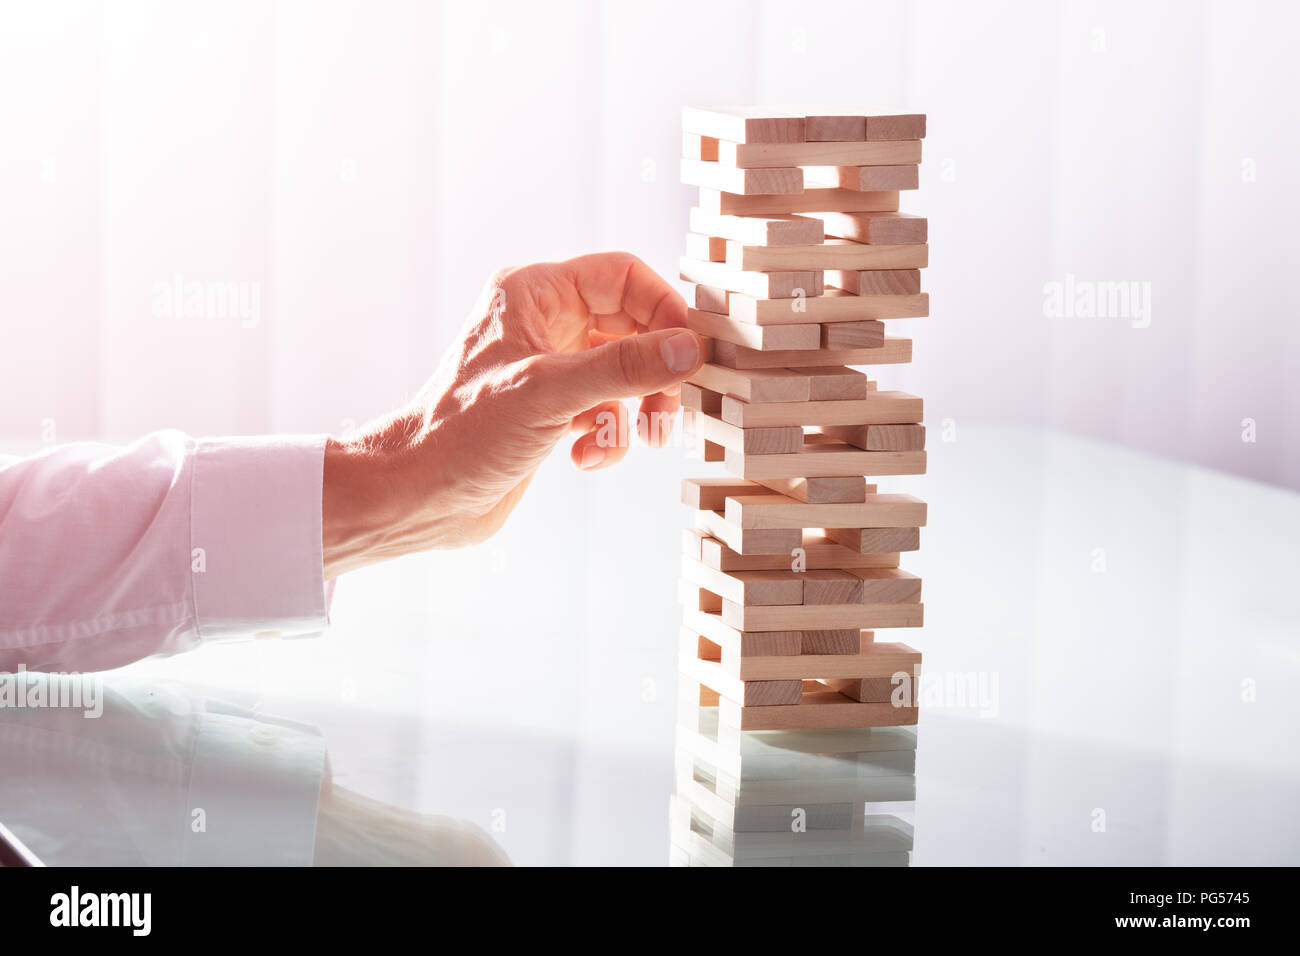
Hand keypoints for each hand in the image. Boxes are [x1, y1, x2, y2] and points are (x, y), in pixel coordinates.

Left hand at [321, 252, 703, 576]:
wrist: (420, 497)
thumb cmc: (462, 434)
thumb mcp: (551, 393)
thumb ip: (624, 368)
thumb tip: (689, 350)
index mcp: (534, 293)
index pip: (624, 277)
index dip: (664, 310)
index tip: (688, 354)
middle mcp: (544, 323)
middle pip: (633, 327)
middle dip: (654, 372)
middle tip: (668, 410)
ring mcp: (549, 367)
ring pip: (624, 373)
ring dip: (635, 411)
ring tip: (637, 441)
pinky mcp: (551, 410)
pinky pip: (606, 410)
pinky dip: (609, 437)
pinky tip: (585, 457)